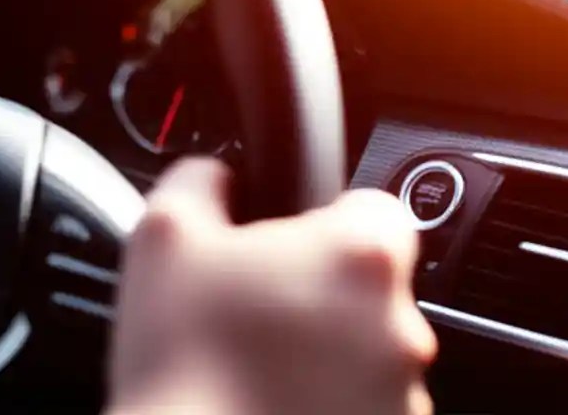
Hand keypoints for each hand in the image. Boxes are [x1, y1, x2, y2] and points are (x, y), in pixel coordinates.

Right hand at [109, 158, 435, 414]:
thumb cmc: (180, 363)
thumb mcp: (162, 235)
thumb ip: (201, 179)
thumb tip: (218, 175)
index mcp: (360, 256)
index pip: (374, 206)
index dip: (324, 219)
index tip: (285, 243)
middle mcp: (401, 326)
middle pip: (370, 285)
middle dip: (319, 290)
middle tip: (254, 309)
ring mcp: (404, 396)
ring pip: (369, 351)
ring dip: (326, 352)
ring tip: (254, 368)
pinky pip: (365, 406)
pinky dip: (329, 403)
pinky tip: (269, 405)